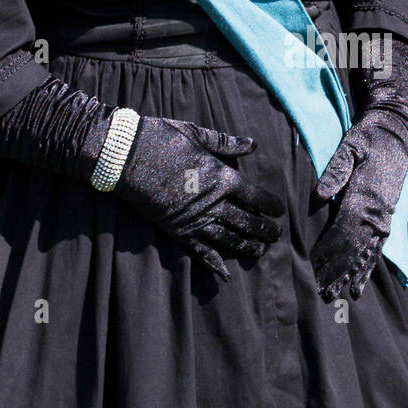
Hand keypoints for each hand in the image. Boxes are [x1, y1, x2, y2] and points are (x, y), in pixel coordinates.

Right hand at [111, 116, 285, 280]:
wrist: (127, 155)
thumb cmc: (163, 138)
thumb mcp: (197, 134)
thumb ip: (226, 143)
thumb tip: (253, 144)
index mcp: (222, 177)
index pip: (256, 197)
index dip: (271, 205)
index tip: (279, 210)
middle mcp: (213, 203)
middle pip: (248, 222)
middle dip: (265, 230)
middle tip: (276, 235)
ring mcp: (195, 219)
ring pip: (230, 239)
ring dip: (248, 248)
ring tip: (260, 252)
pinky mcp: (178, 229)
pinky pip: (200, 251)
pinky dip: (214, 264)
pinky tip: (225, 274)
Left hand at [310, 36, 407, 302]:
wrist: (395, 130)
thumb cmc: (368, 137)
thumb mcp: (349, 146)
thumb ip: (335, 171)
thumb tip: (320, 195)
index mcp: (366, 196)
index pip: (344, 231)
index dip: (330, 252)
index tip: (316, 269)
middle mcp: (377, 210)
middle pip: (356, 248)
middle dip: (340, 270)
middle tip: (325, 293)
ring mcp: (385, 214)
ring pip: (368, 251)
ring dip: (355, 273)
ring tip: (344, 295)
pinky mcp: (387, 213)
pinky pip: (378, 244)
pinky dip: (369, 263)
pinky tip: (362, 279)